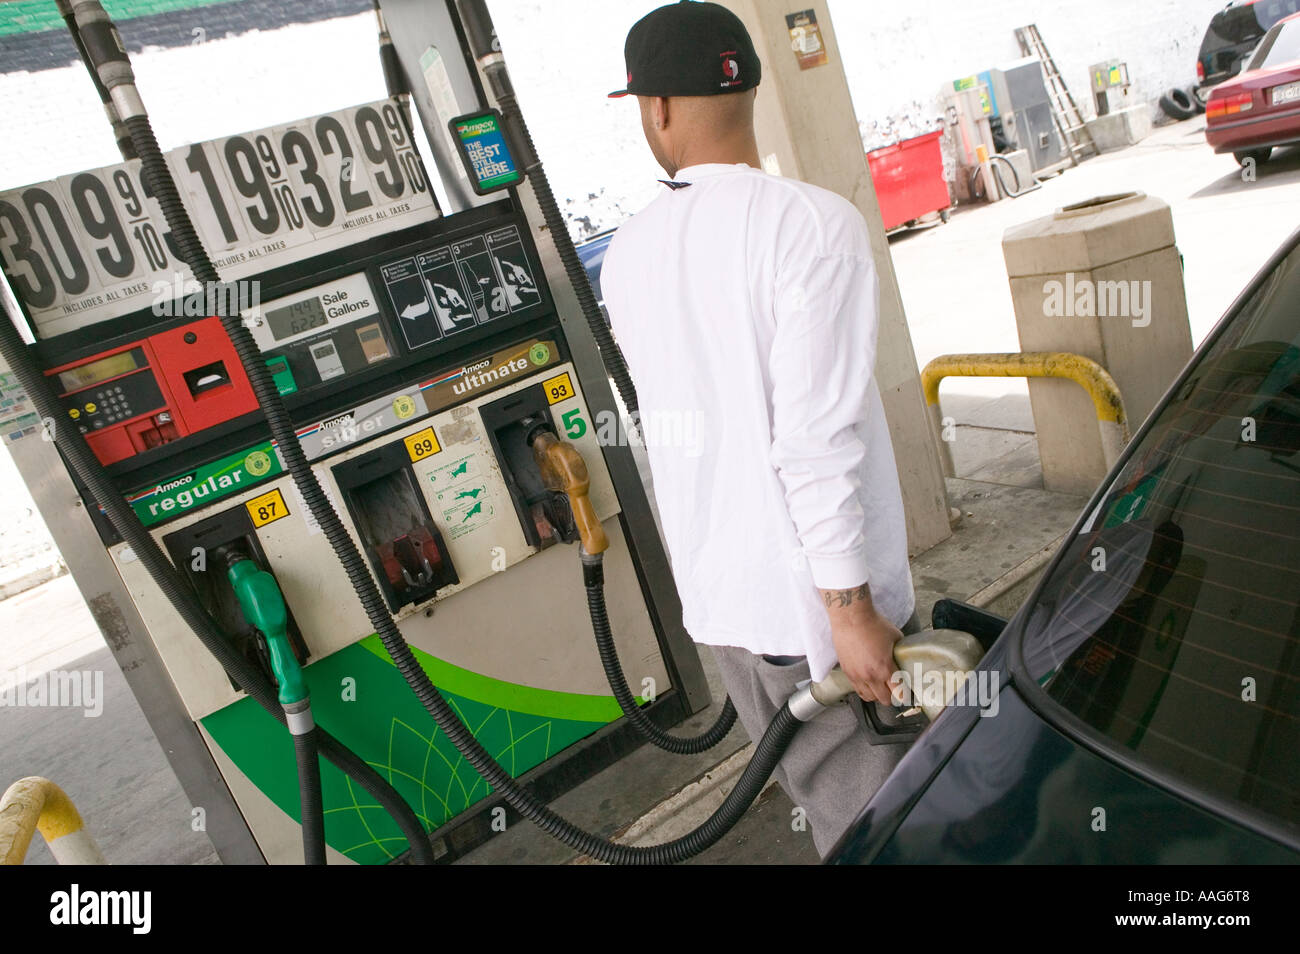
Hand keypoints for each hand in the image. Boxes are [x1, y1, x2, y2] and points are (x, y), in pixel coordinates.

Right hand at [821, 583, 901, 705]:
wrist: (851, 618)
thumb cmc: (872, 624)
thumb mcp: (895, 637)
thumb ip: (900, 651)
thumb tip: (904, 655)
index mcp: (885, 668)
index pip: (899, 692)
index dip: (905, 693)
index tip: (907, 691)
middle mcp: (870, 676)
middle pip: (885, 700)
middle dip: (892, 696)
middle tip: (894, 689)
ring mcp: (857, 676)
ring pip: (869, 698)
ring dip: (877, 695)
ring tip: (880, 687)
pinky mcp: (847, 672)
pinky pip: (857, 690)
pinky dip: (864, 689)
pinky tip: (868, 682)